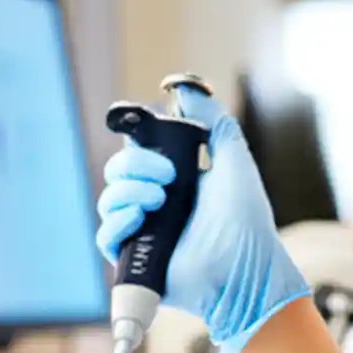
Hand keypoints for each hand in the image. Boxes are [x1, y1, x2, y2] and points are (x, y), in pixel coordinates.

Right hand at [96, 88, 311, 352]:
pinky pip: (105, 236)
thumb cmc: (246, 218)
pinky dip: (117, 222)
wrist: (246, 267)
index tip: (143, 131)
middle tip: (168, 176)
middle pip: (119, 171)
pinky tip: (139, 218)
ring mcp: (145, 232)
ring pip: (109, 200)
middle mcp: (157, 205)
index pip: (138, 152)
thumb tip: (184, 86)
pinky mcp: (136, 260)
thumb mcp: (234, 157)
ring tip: (158, 200)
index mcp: (176, 180)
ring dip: (128, 191)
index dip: (136, 142)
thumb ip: (212, 120)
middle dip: (136, 165)